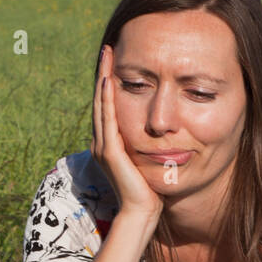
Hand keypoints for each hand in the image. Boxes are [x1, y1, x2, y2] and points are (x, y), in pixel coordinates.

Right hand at [91, 44, 163, 227]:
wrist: (141, 214)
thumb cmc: (149, 192)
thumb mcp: (147, 160)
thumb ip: (146, 144)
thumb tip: (159, 130)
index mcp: (109, 143)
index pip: (108, 105)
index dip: (110, 82)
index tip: (115, 60)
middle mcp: (101, 142)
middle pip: (101, 99)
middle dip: (104, 72)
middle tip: (108, 47)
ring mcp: (103, 147)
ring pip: (102, 104)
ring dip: (104, 78)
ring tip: (107, 55)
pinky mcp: (110, 152)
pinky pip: (108, 119)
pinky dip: (108, 99)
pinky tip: (110, 81)